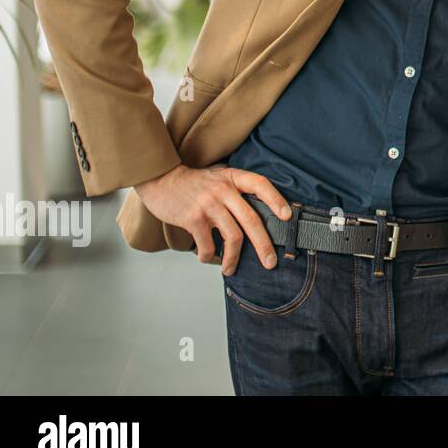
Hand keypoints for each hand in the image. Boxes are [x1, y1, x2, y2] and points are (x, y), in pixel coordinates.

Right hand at [134, 164, 290, 274]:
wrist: (160, 180)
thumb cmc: (194, 184)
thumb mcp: (219, 177)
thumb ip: (236, 190)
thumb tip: (260, 217)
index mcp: (233, 177)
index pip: (261, 184)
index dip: (276, 200)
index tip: (287, 216)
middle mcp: (223, 190)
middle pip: (252, 220)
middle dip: (264, 245)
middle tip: (270, 262)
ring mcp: (208, 204)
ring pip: (233, 237)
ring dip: (234, 258)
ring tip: (231, 269)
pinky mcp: (193, 219)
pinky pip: (208, 245)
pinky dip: (211, 257)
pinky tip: (210, 259)